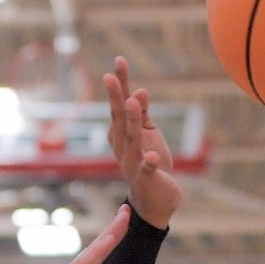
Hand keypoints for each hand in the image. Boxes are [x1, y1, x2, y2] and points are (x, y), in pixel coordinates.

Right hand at [0, 206, 132, 263]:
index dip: (105, 242)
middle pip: (95, 247)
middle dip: (112, 228)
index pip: (90, 258)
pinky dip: (102, 246)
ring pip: (95, 249)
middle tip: (126, 210)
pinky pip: (89, 260)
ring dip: (112, 231)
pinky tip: (113, 236)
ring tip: (125, 214)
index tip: (117, 228)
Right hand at [104, 57, 181, 227]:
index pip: (119, 105)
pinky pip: (147, 169)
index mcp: (122, 135)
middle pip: (119, 119)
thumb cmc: (150, 164)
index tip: (119, 62)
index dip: (119, 85)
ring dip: (132, 121)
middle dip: (115, 98)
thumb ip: (143, 114)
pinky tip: (152, 155)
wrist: (154, 202)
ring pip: (131, 139)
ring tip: (133, 102)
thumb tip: (138, 90)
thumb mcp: (147, 135)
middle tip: (110, 76)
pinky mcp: (147, 178)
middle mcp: (122, 147)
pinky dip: (149, 162)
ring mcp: (133, 163)